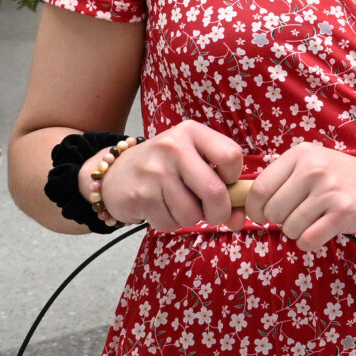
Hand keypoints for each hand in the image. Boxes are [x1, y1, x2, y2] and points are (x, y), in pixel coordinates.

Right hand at [94, 119, 243, 229]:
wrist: (114, 173)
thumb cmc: (165, 167)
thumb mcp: (193, 161)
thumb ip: (223, 185)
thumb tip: (240, 220)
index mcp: (191, 132)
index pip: (231, 156)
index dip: (234, 178)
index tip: (225, 183)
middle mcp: (172, 147)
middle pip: (214, 190)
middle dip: (219, 211)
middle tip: (213, 213)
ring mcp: (154, 171)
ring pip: (191, 213)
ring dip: (190, 218)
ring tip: (179, 205)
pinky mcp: (140, 195)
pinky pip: (170, 223)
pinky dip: (171, 223)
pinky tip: (161, 209)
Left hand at [244, 142, 355, 252]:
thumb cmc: (345, 179)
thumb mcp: (314, 165)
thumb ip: (283, 178)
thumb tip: (243, 202)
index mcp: (301, 154)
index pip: (259, 188)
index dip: (254, 208)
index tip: (261, 215)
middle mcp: (314, 169)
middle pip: (272, 210)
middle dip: (281, 220)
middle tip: (299, 215)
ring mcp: (330, 191)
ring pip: (289, 227)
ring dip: (298, 231)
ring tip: (315, 220)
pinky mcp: (343, 213)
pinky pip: (308, 240)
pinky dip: (310, 242)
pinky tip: (321, 232)